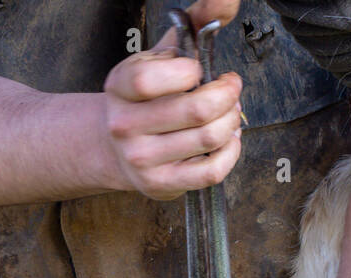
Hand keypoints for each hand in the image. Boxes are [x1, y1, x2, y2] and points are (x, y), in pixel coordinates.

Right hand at [102, 12, 243, 200]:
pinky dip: (231, 151)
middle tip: (231, 88)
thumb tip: (225, 1)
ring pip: (208, 138)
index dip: (186, 71)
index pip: (149, 79)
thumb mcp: (160, 56)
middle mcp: (124, 125)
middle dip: (227, 94)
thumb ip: (193, 24)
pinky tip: (229, 138)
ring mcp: (141, 159)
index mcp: (119, 88)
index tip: (197, 70)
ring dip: (232, 120)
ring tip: (230, 112)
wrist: (117, 148)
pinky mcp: (161, 185)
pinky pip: (211, 171)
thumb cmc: (148, 97)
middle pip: (195, 110)